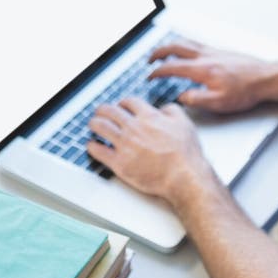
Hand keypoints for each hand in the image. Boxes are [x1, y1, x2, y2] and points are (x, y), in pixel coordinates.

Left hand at [87, 96, 206, 201]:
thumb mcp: (184, 122)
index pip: (128, 102)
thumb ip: (172, 110)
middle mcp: (134, 127)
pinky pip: (98, 151)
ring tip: (93, 124)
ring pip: (100, 127)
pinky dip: (92, 146)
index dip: (123, 103)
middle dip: (103, 110)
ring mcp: (125, 145)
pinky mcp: (119, 163)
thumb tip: (162, 108)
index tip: (121, 106)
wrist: (183, 176)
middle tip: (101, 112)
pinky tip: (92, 145)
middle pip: (109, 111)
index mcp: (149, 116)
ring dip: (94, 123)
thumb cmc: (186, 153)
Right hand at [148, 37, 274, 113]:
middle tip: (150, 59)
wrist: (266, 78)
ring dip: (171, 46)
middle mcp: (206, 56)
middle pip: (175, 47)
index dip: (157, 71)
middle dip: (159, 52)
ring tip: (164, 53)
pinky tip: (187, 51)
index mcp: (202, 69)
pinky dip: (185, 45)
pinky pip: (197, 44)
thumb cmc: (246, 91)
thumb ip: (197, 100)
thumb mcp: (219, 103)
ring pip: (186, 42)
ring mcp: (214, 51)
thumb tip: (182, 97)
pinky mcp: (221, 51)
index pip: (172, 66)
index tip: (149, 76)